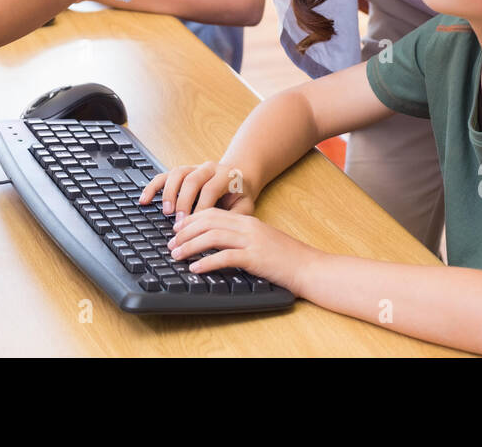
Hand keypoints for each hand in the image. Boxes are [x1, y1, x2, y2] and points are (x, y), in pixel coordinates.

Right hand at [140, 160, 258, 218]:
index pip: (210, 189)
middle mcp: (209, 167)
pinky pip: (164, 175)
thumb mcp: (246, 206)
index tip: (197, 226)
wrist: (238, 177)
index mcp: (226, 175)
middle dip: (183, 202)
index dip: (201, 207)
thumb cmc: (240, 196)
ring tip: (166, 212)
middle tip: (179, 222)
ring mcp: (194, 168)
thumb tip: (221, 230)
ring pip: (177, 174)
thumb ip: (236, 216)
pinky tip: (144, 200)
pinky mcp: (182, 171)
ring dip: (169, 193)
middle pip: (192, 180)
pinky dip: (153, 187)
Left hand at [168, 207, 314, 294]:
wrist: (310, 268)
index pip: (213, 213)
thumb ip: (242, 238)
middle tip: (171, 243)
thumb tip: (219, 244)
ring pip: (212, 236)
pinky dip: (206, 262)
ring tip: (177, 255)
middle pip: (208, 221)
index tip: (178, 229)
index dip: (191, 219)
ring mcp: (252, 241)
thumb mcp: (262, 241)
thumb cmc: (287, 258)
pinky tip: (195, 268)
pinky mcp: (255, 258)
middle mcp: (248, 227)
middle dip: (185, 231)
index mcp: (248, 220)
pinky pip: (225, 257)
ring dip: (190, 245)